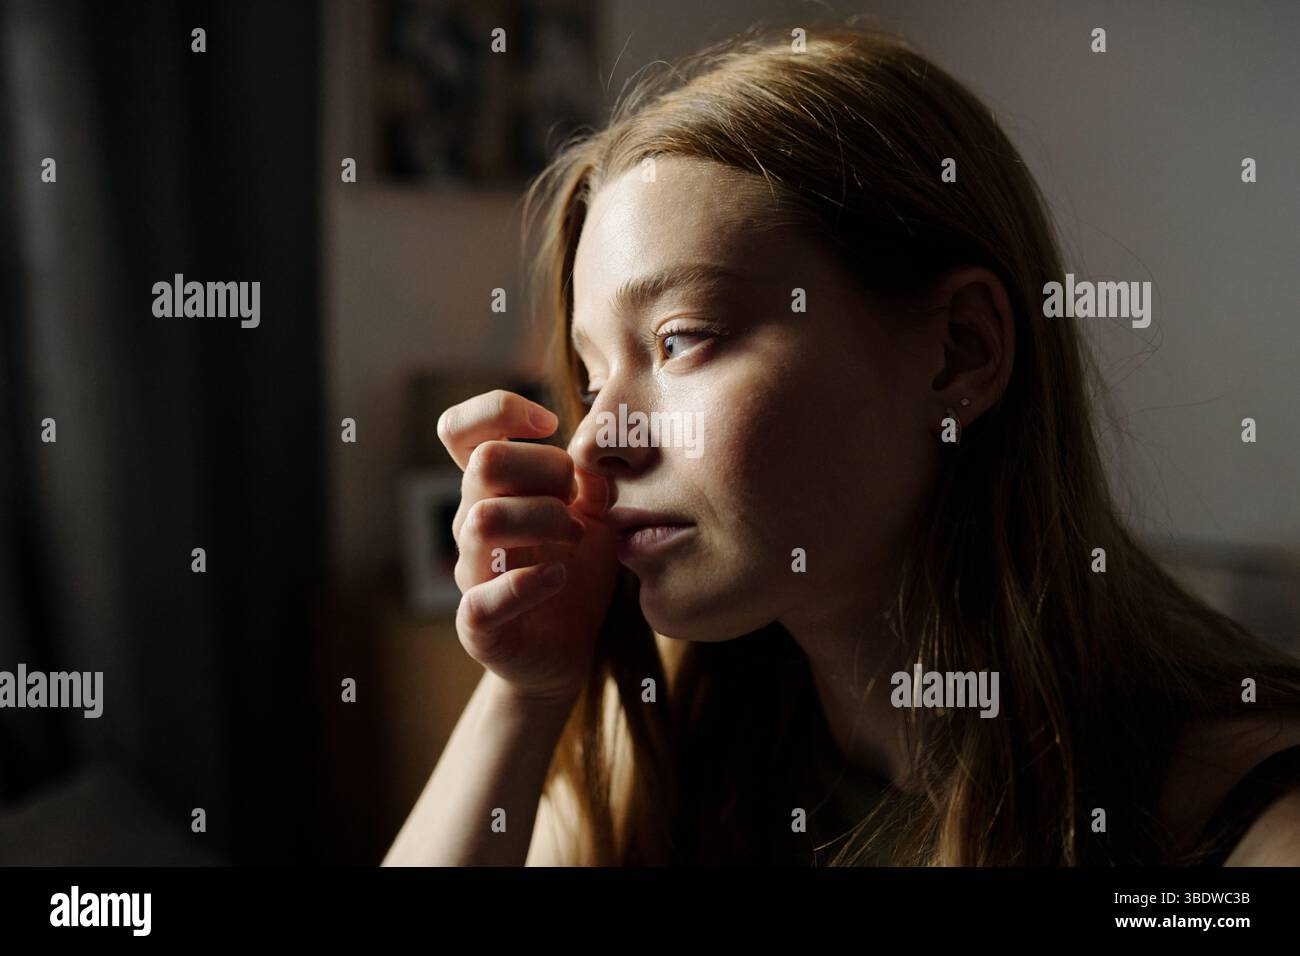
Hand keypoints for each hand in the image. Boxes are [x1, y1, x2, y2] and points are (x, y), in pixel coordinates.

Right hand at [439, 390, 619, 703]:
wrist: (569, 650)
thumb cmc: (575, 572)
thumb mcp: (595, 517)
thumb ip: (591, 481)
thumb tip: (593, 448)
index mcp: (492, 491)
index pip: (460, 429)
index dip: (497, 410)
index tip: (549, 424)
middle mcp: (471, 524)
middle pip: (484, 462)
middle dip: (543, 468)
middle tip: (577, 499)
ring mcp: (471, 573)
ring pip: (483, 520)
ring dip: (543, 520)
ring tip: (577, 538)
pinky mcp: (477, 623)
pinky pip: (484, 598)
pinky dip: (527, 584)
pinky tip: (558, 578)